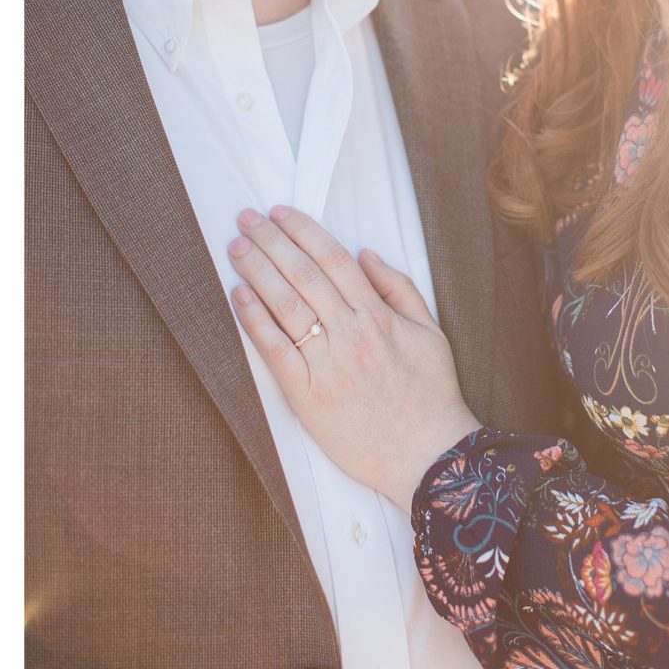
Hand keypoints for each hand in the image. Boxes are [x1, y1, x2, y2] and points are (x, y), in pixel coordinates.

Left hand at [228, 206, 480, 513]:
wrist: (427, 456)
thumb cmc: (431, 395)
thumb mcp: (430, 333)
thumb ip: (399, 289)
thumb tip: (367, 255)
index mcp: (379, 316)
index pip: (333, 260)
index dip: (304, 231)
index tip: (281, 212)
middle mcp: (351, 334)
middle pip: (303, 275)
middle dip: (272, 241)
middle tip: (247, 219)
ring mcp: (327, 365)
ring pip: (285, 306)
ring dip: (257, 271)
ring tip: (237, 247)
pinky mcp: (308, 396)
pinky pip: (276, 351)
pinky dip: (255, 321)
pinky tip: (239, 296)